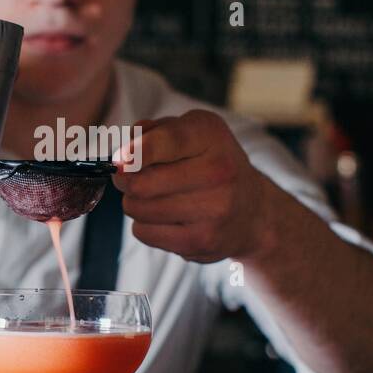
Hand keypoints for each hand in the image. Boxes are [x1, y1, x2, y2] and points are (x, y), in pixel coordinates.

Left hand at [111, 110, 271, 263]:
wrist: (253, 210)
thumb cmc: (209, 162)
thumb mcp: (189, 131)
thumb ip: (152, 132)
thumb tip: (123, 155)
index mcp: (210, 135)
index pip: (166, 142)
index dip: (135, 152)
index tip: (119, 160)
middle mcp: (218, 171)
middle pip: (139, 183)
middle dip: (125, 180)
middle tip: (130, 177)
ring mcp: (213, 209)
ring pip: (137, 208)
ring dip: (135, 202)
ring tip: (156, 197)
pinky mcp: (202, 241)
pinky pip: (144, 233)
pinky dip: (144, 225)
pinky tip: (166, 218)